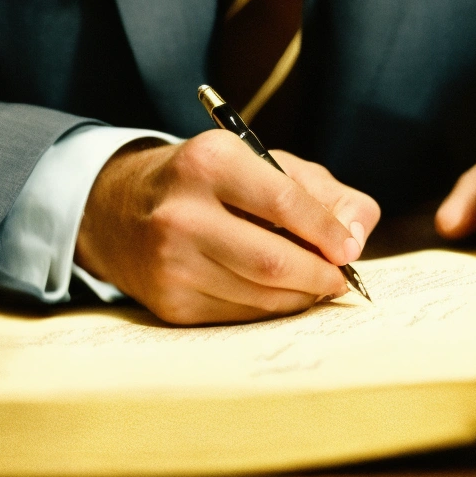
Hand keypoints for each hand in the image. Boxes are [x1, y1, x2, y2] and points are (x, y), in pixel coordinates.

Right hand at [75, 133, 378, 324]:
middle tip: (340, 278)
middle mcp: (183, 212)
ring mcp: (171, 262)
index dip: (326, 231)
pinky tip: (280, 295)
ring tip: (316, 285)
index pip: (283, 202)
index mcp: (210, 162)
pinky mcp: (168, 302)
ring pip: (258, 294)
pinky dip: (269, 308)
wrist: (119, 209)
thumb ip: (322, 192)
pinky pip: (238, 314)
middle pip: (272, 260)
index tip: (350, 249)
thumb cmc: (209, 181)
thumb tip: (356, 238)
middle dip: (319, 275)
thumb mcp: (262, 162)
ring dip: (300, 296)